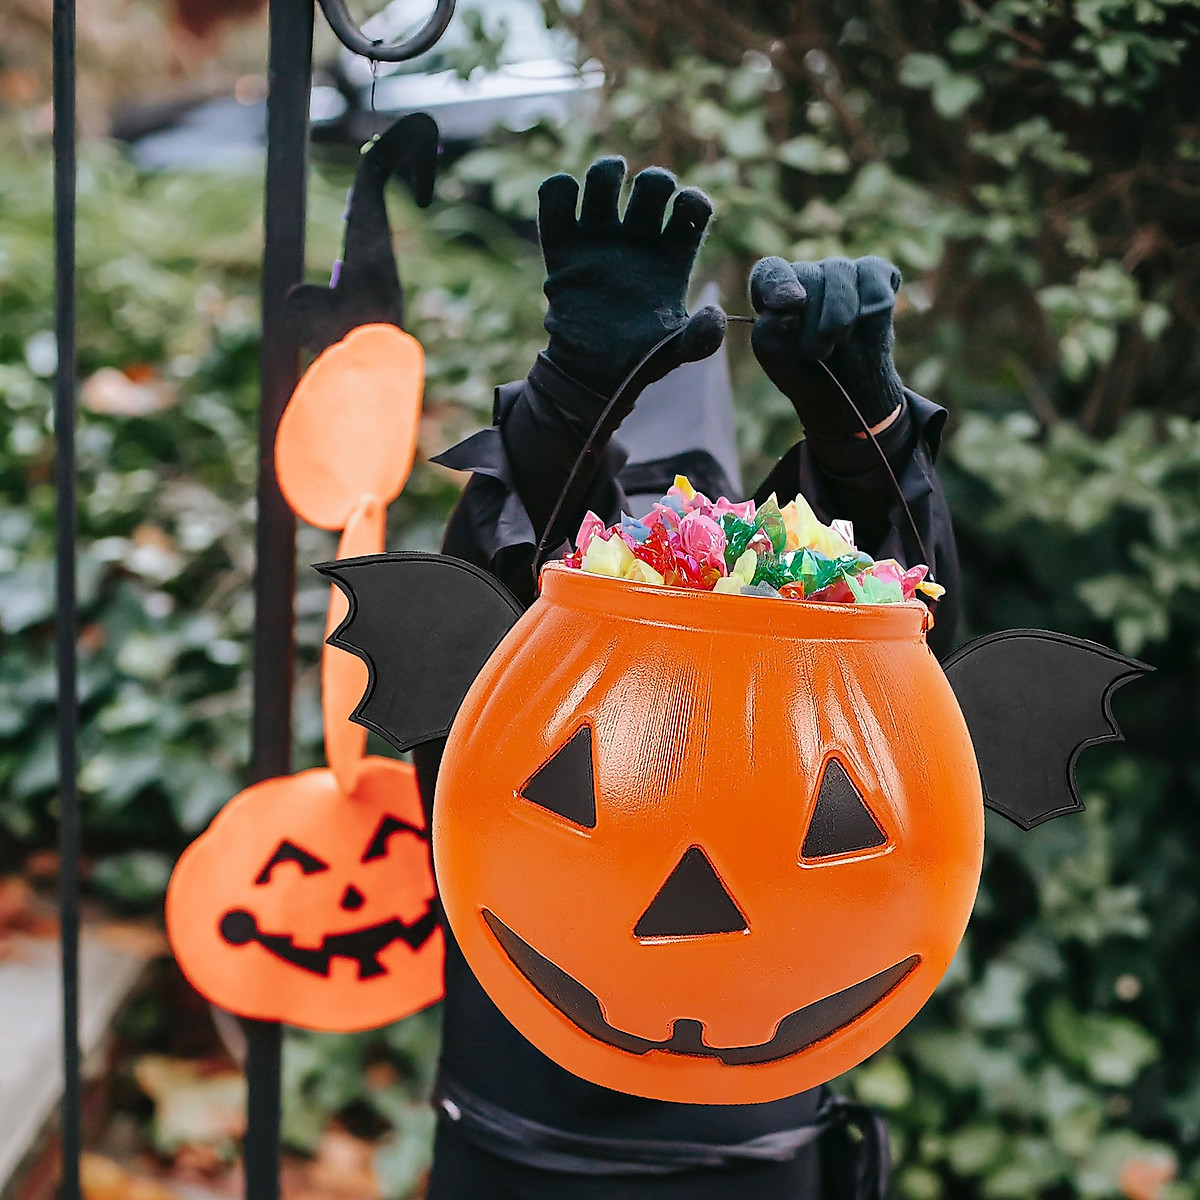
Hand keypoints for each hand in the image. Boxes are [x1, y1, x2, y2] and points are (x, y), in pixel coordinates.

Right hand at [539, 157, 723, 395]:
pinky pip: (556, 199)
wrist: (593, 372)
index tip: (684, 212)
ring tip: (605, 188)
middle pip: (652, 184)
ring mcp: (600, 239)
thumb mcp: (676, 352)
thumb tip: (714, 315)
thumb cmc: (640, 360)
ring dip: (606, 172)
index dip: (693, 201)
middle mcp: (638, 240)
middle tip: (644, 202)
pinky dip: (558, 190)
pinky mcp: (564, 248)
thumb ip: (701, 337)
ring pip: (605, 179)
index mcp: (670, 256)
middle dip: (653, 181)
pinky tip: (566, 204)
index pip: (691, 208)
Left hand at [749, 255, 904, 438]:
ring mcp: (841, 274)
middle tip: (814, 353)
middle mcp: (807, 277)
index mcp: (774, 295)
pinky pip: (873, 271)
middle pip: (807, 274)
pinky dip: (872, 295)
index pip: (769, 272)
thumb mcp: (781, 366)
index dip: (777, 284)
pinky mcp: (874, 276)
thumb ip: (771, 338)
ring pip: (839, 271)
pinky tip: (869, 316)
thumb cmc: (809, 375)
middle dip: (812, 318)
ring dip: (840, 311)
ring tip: (837, 339)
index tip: (790, 305)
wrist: (851, 393)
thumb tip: (785, 309)